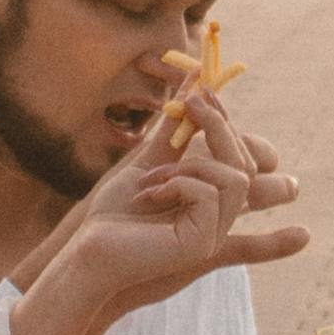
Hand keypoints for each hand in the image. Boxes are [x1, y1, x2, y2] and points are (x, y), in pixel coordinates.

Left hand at [54, 83, 305, 334]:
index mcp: (209, 201)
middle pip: (244, 163)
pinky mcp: (202, 245)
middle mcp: (218, 218)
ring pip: (236, 177)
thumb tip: (193, 83)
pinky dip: (178, 184)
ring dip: (193, 164)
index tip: (204, 90)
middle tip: (193, 102)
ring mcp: (213, 233)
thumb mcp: (148, 162)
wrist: (89, 251)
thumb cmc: (115, 214)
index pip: (239, 157)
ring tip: (153, 177)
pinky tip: (149, 196)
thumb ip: (174, 131)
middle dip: (220, 126)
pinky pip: (210, 194)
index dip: (226, 123)